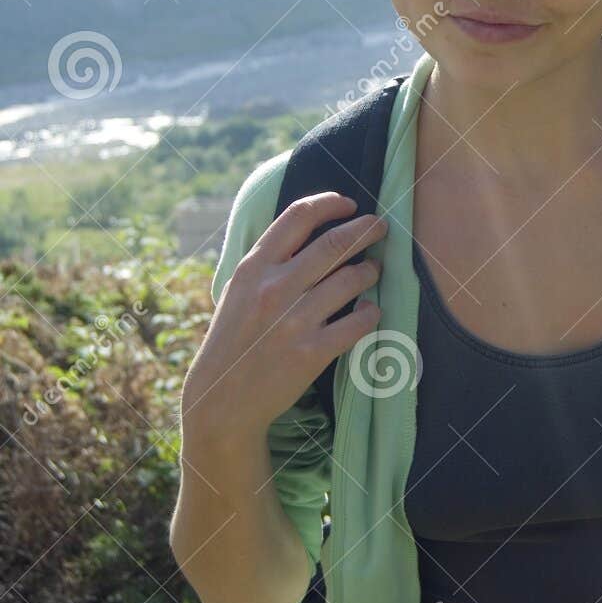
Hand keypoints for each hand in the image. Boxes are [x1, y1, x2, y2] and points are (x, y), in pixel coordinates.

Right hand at [182, 191, 387, 441]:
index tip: (348, 204)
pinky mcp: (312, 352)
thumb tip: (305, 233)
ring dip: (371, 271)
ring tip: (374, 271)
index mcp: (253, 268)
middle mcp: (274, 288)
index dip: (329, 203)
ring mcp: (295, 321)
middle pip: (335, 243)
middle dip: (366, 230)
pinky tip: (371, 311)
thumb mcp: (237, 291)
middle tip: (380, 227)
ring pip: (352, 280)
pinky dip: (372, 312)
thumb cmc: (233, 340)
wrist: (221, 399)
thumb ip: (266, 263)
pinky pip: (358, 322)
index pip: (298, 216)